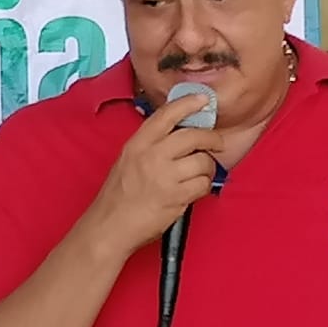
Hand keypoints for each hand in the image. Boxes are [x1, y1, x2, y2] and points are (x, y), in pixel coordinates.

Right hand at [85, 92, 221, 255]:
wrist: (110, 226)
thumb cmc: (118, 196)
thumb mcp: (127, 160)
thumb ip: (150, 145)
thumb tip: (179, 132)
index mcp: (137, 144)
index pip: (166, 115)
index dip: (188, 103)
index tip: (203, 100)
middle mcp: (151, 156)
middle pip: (193, 135)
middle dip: (211, 138)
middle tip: (217, 142)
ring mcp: (165, 176)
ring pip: (203, 161)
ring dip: (207, 168)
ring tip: (198, 175)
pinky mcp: (177, 197)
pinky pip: (203, 184)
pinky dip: (203, 187)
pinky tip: (193, 190)